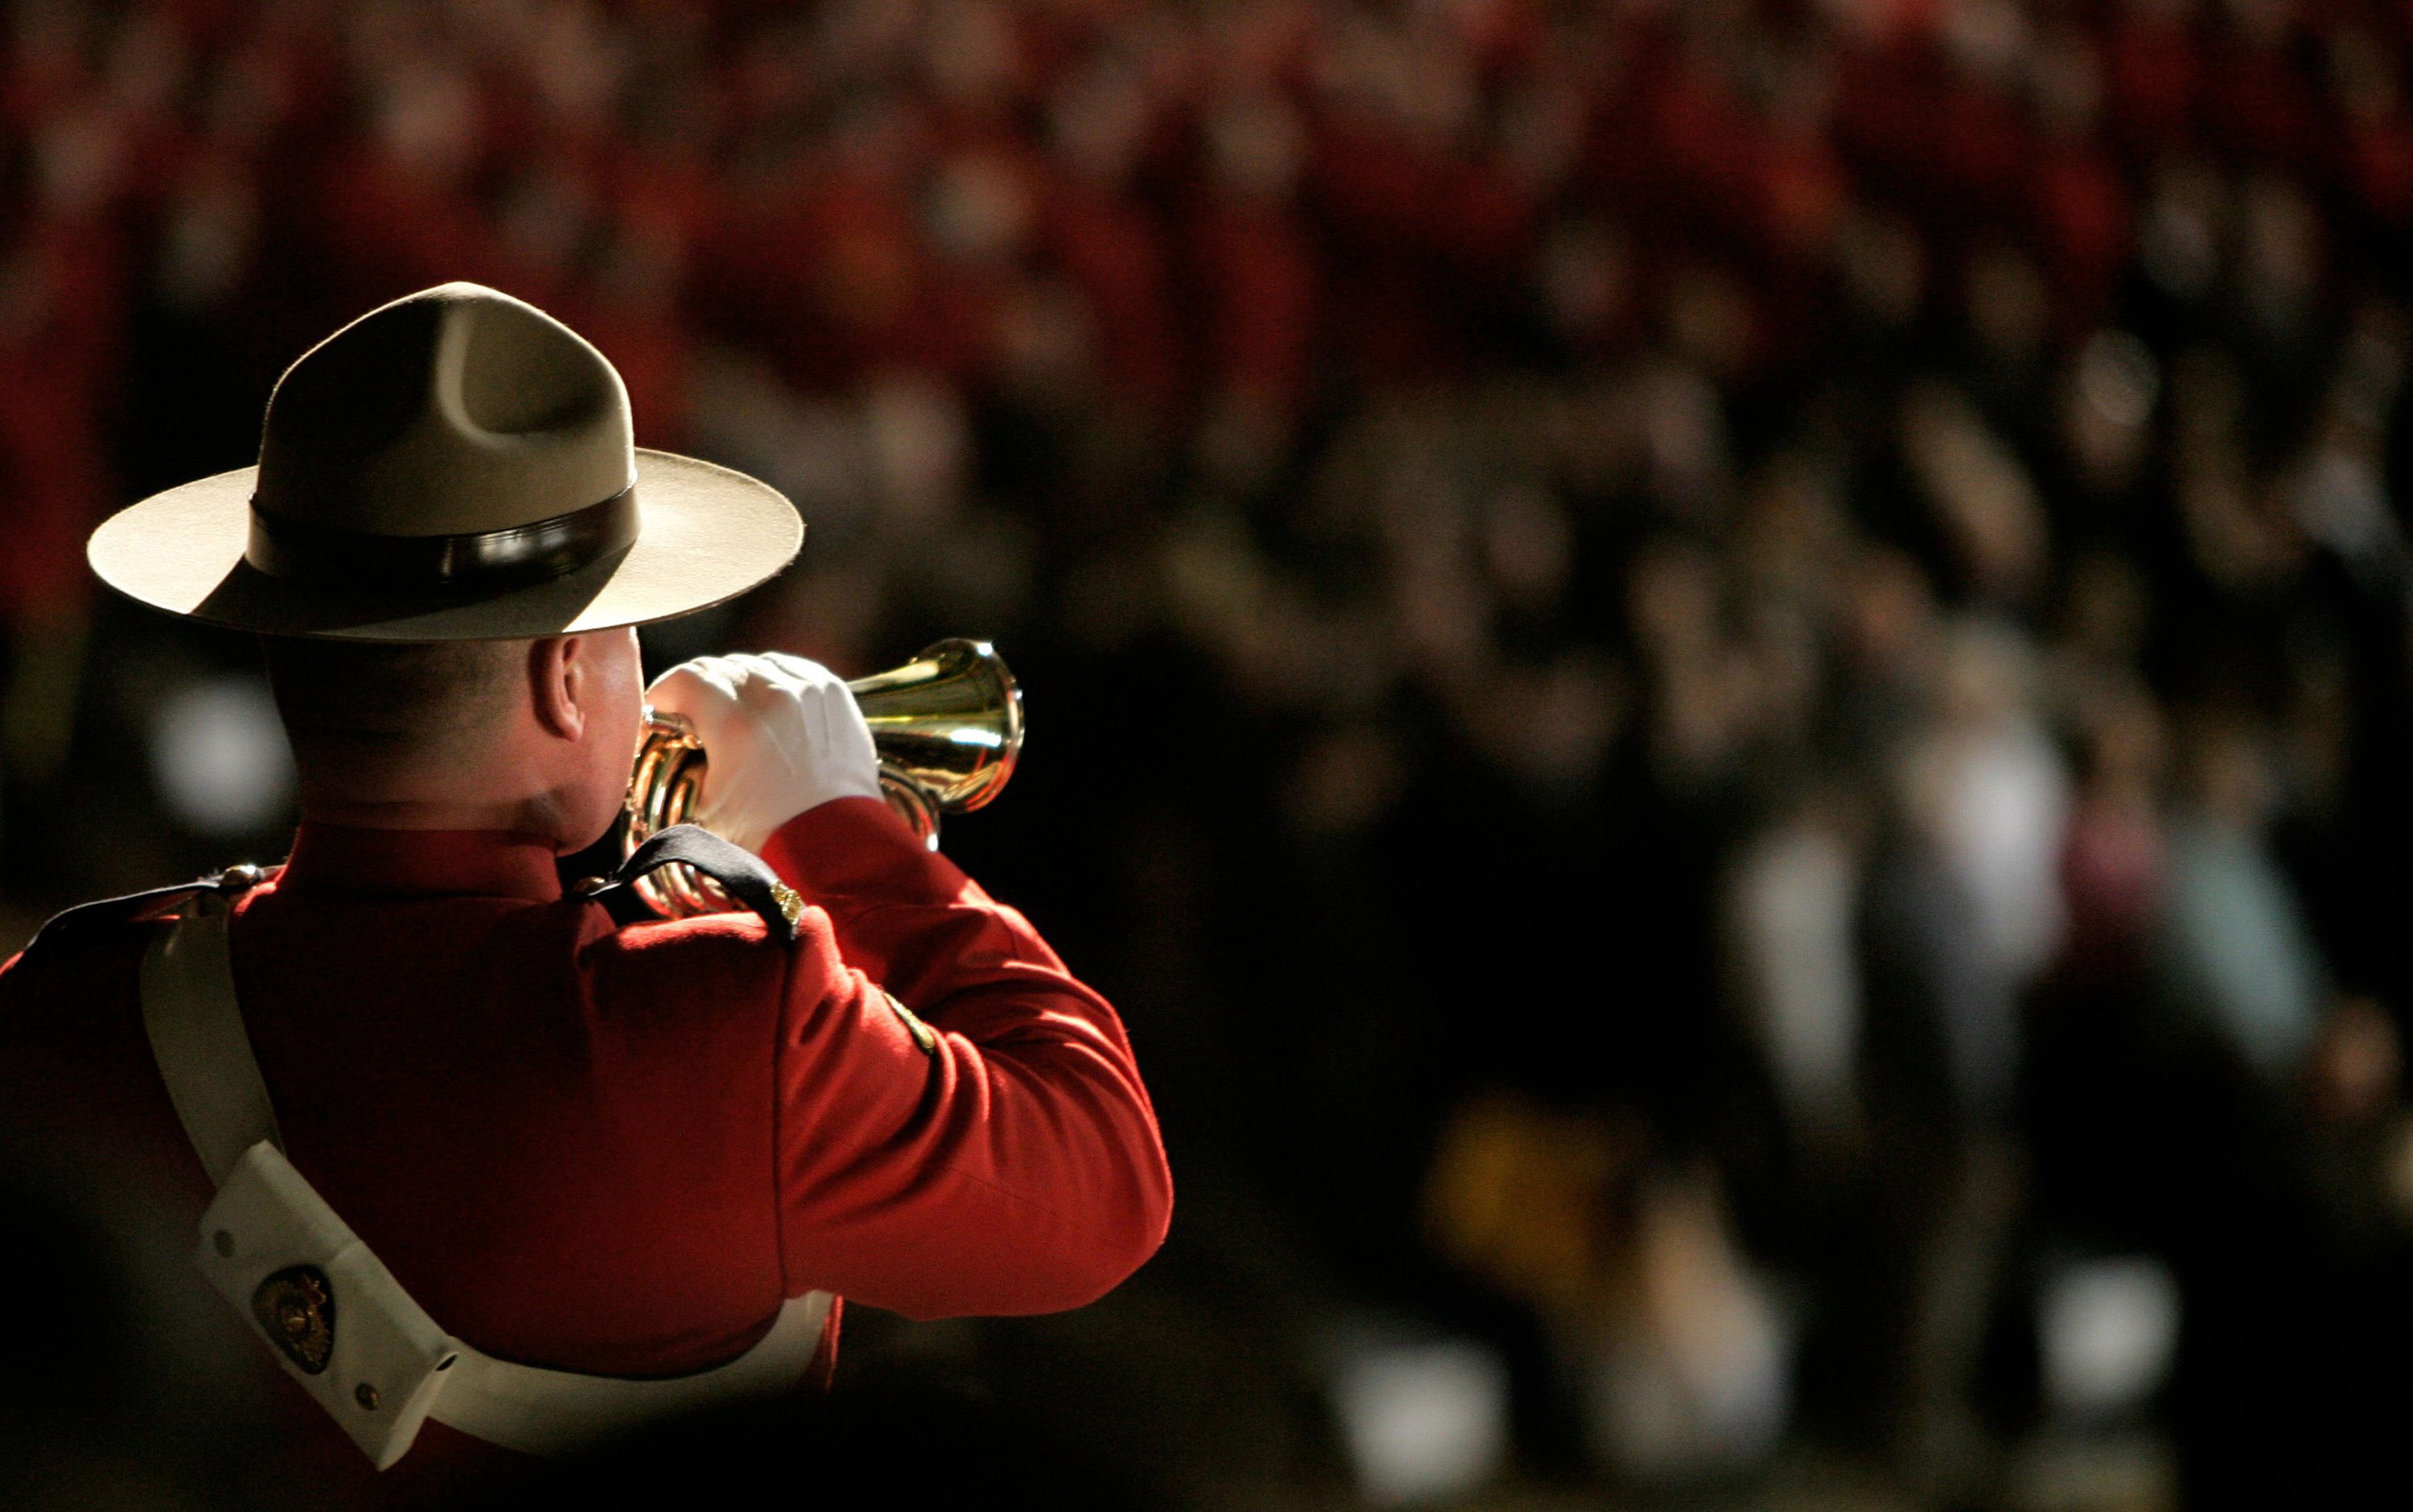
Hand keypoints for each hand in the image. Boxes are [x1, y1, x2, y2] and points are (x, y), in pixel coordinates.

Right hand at [644, 652, 882, 851]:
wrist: (833, 843)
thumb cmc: (768, 833)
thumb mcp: (705, 802)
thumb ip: (682, 759)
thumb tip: (671, 735)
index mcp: (735, 725)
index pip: (686, 678)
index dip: (665, 693)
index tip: (661, 711)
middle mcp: (773, 698)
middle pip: (719, 667)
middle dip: (699, 689)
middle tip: (694, 716)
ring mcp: (807, 691)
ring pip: (756, 664)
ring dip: (738, 683)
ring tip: (734, 711)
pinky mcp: (833, 693)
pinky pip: (792, 669)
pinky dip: (775, 681)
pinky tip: (769, 705)